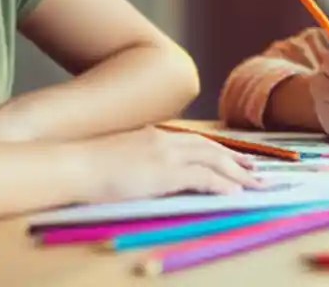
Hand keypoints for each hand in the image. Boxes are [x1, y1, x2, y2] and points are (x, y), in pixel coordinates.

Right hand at [82, 127, 262, 202]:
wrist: (72, 164)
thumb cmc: (86, 165)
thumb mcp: (118, 156)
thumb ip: (137, 158)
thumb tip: (145, 170)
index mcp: (153, 136)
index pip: (194, 142)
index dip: (217, 150)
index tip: (233, 158)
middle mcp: (164, 140)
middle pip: (210, 148)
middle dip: (235, 160)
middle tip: (255, 170)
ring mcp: (166, 155)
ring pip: (214, 161)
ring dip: (237, 174)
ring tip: (255, 185)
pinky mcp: (165, 173)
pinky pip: (204, 178)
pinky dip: (222, 184)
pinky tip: (235, 192)